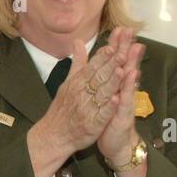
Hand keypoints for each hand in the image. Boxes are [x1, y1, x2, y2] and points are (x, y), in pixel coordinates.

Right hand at [35, 32, 125, 155]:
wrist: (54, 135)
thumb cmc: (62, 108)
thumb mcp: (68, 82)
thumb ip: (77, 62)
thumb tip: (78, 42)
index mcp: (77, 83)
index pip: (91, 67)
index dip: (102, 57)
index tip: (112, 47)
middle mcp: (82, 94)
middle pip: (98, 77)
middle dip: (111, 66)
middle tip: (122, 54)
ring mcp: (87, 109)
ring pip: (102, 94)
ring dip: (112, 83)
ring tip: (122, 72)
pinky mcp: (92, 125)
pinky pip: (102, 115)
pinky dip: (109, 107)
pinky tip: (117, 100)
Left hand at [96, 29, 145, 166]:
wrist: (116, 141)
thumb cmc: (111, 115)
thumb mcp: (108, 93)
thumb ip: (106, 75)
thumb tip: (109, 58)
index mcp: (119, 84)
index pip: (120, 60)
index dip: (120, 45)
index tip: (121, 28)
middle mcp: (125, 91)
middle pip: (127, 67)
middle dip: (129, 51)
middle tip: (132, 35)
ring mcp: (126, 104)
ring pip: (128, 86)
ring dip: (130, 71)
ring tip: (131, 57)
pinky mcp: (123, 118)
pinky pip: (123, 108)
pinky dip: (122, 100)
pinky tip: (121, 92)